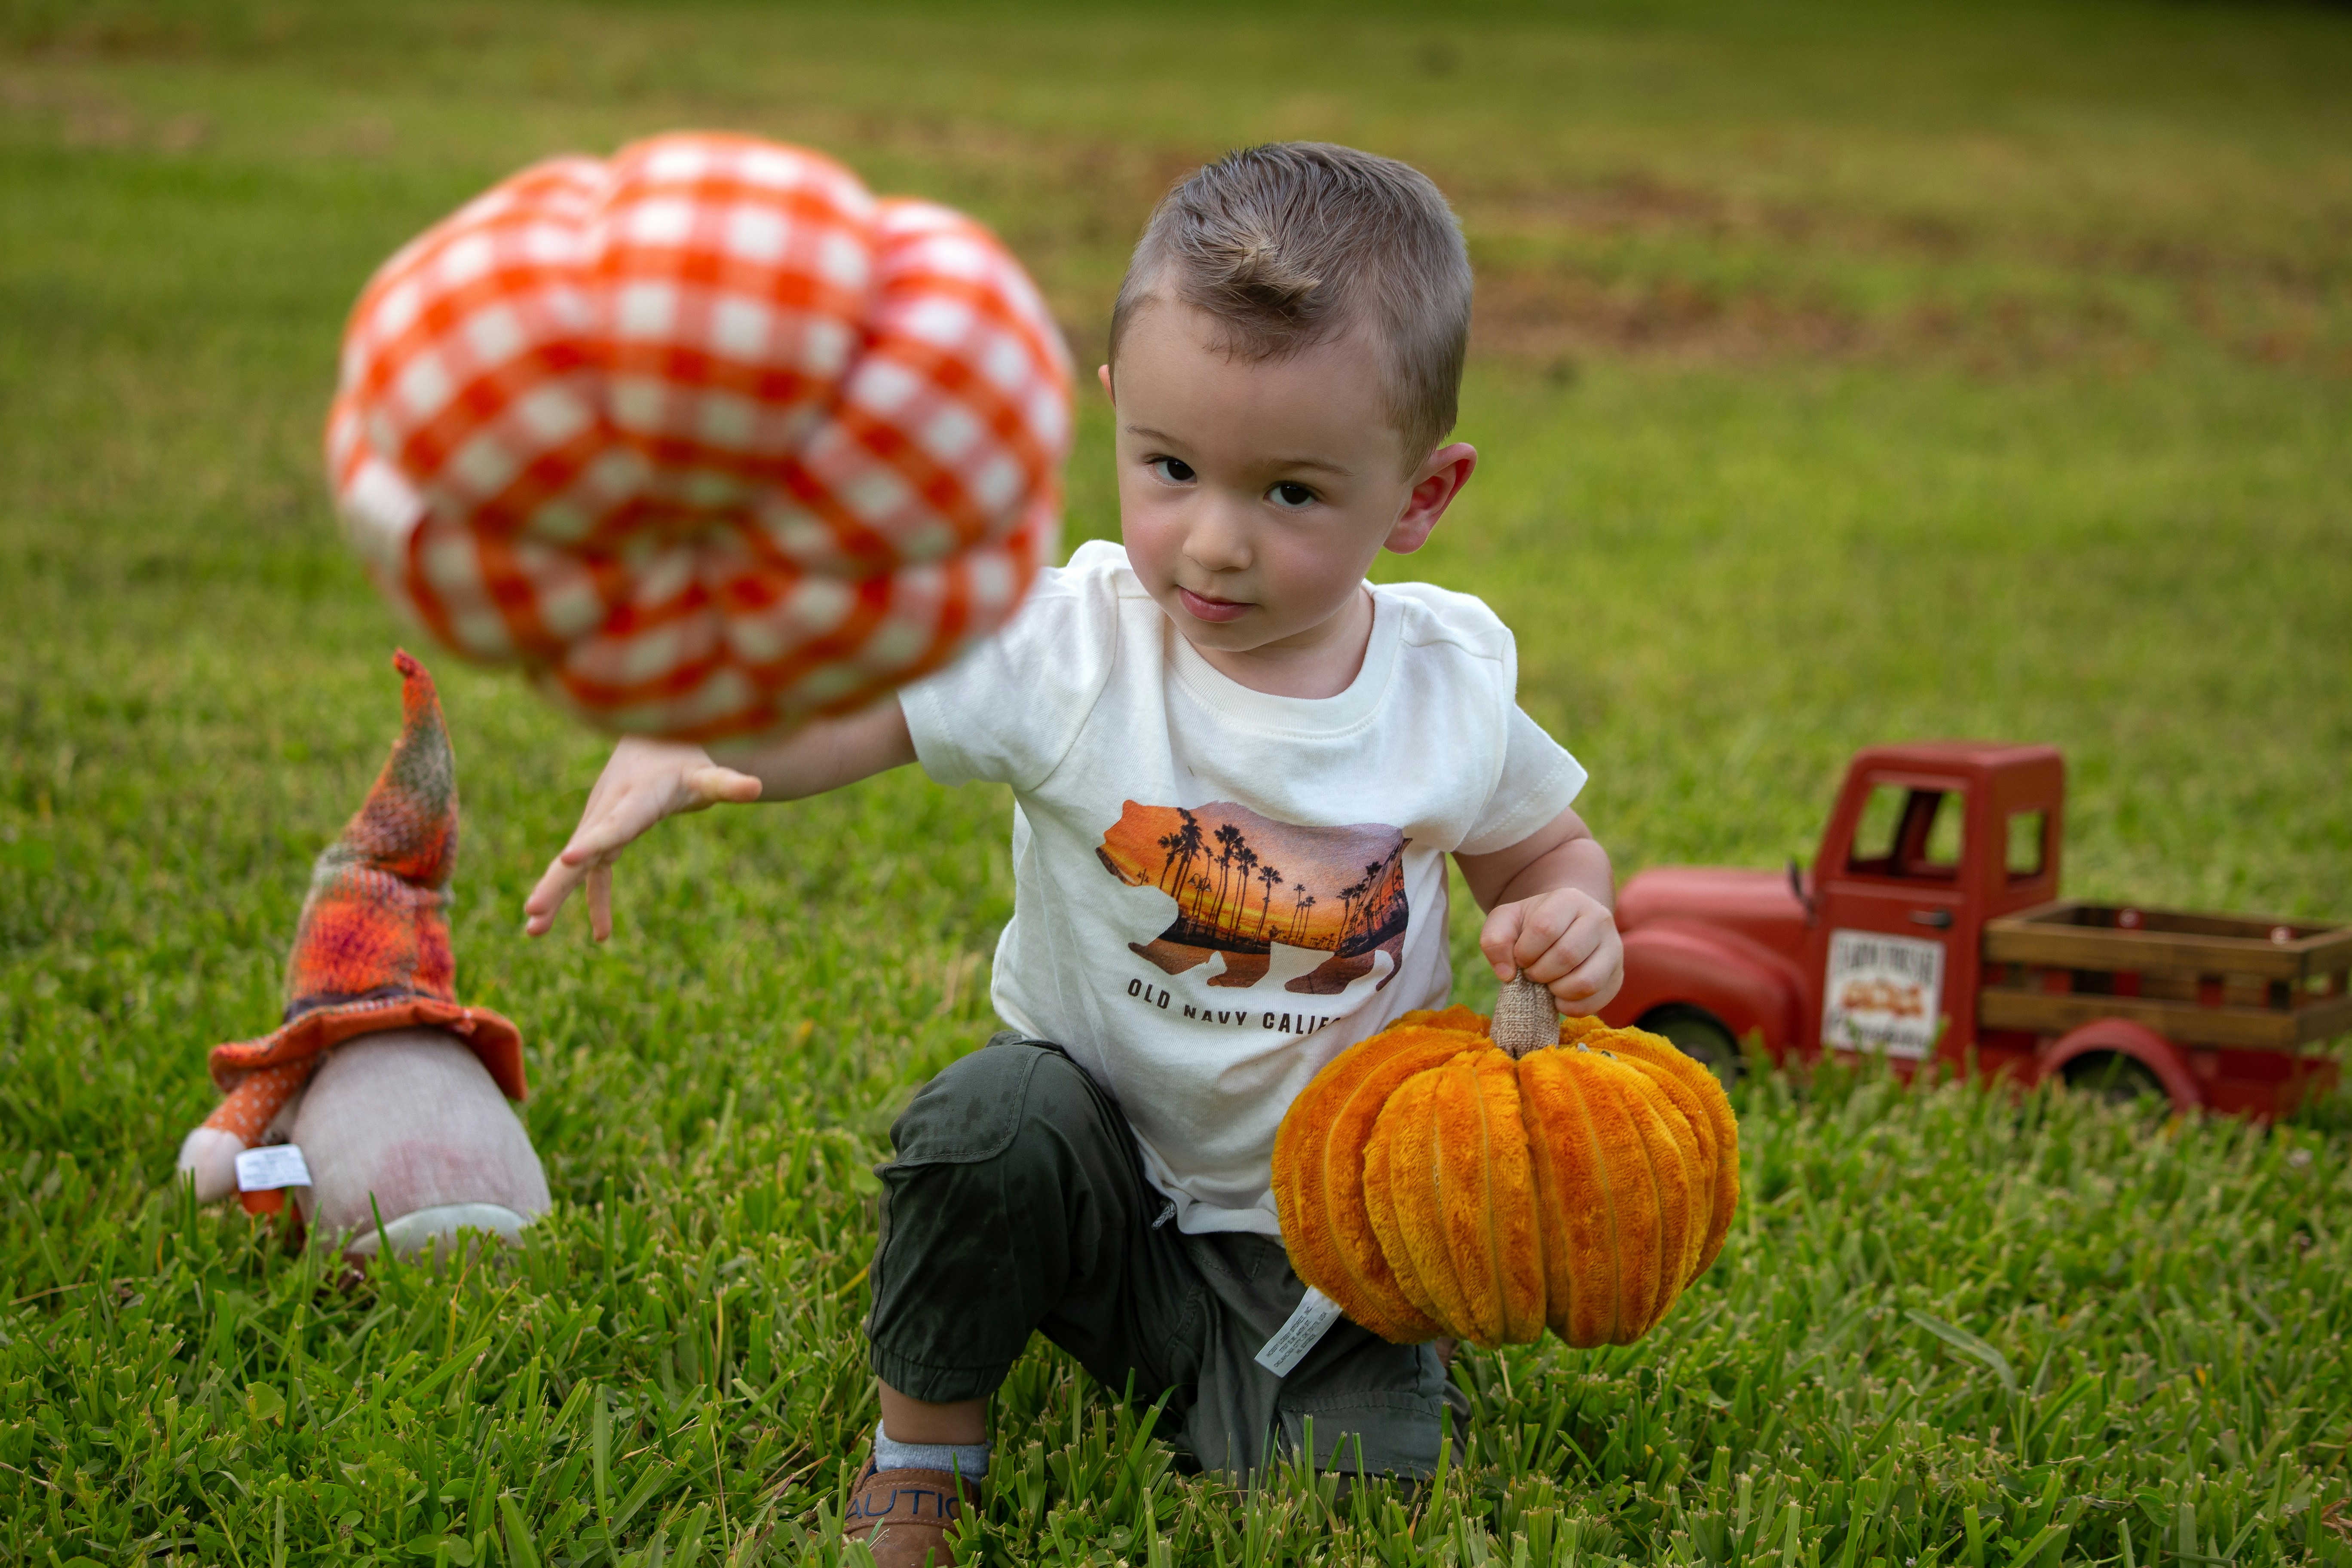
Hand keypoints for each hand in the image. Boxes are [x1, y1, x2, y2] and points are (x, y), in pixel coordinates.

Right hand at [523, 737, 761, 939]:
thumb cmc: (683, 757)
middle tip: (532, 911)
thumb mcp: (707, 773)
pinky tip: (602, 935)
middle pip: (580, 851)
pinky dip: (594, 901)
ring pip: (574, 865)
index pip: (612, 823)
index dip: (593, 841)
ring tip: (532, 931)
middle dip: (555, 881)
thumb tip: (758, 787)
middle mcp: (608, 812)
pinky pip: (596, 875)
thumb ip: (727, 783)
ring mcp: (601, 826)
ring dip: (554, 896)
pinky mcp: (604, 837)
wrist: (653, 739)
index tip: (569, 857)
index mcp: (633, 798)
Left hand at [1479, 887, 1623, 1012]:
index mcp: (1570, 899)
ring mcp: (1613, 947)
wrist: (1565, 928)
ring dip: (1557, 991)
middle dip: (1540, 972)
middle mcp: (1599, 918)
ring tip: (1548, 984)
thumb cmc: (1531, 925)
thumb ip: (1495, 940)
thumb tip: (1506, 975)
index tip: (1520, 957)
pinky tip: (1560, 998)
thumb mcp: (1506, 921)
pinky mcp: (1618, 975)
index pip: (1545, 928)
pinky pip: (1597, 1000)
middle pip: (1567, 955)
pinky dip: (1572, 1007)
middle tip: (1532, 973)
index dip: (1525, 951)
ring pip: (1586, 981)